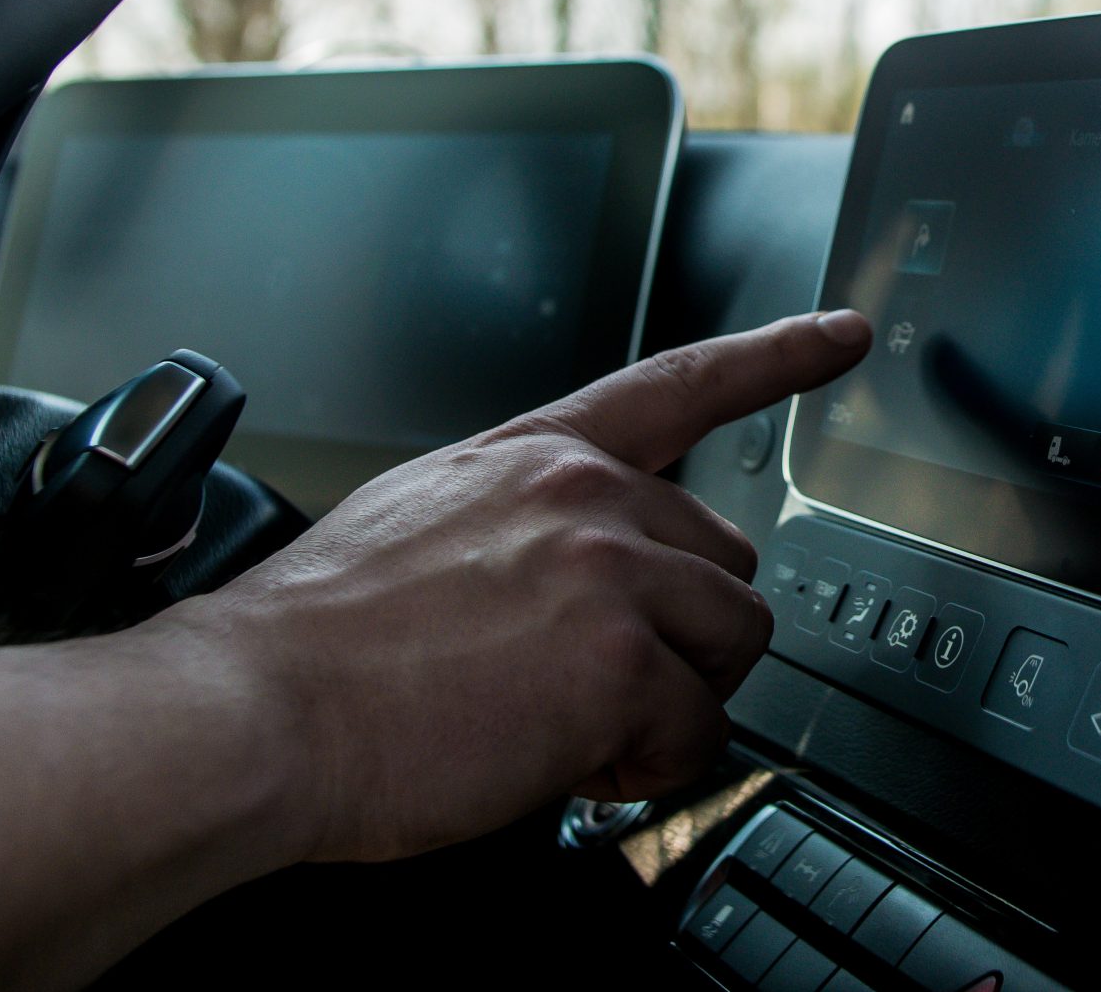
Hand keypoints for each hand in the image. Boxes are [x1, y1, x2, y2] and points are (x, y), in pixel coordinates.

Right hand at [162, 310, 869, 864]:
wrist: (255, 710)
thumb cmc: (320, 641)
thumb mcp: (424, 520)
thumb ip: (523, 521)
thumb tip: (575, 572)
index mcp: (537, 456)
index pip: (680, 384)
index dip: (776, 354)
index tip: (845, 332)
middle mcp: (586, 496)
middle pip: (727, 564)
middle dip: (680, 637)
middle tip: (589, 685)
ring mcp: (610, 571)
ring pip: (730, 645)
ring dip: (671, 702)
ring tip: (570, 726)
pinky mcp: (621, 661)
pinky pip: (700, 732)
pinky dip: (645, 767)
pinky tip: (565, 762)